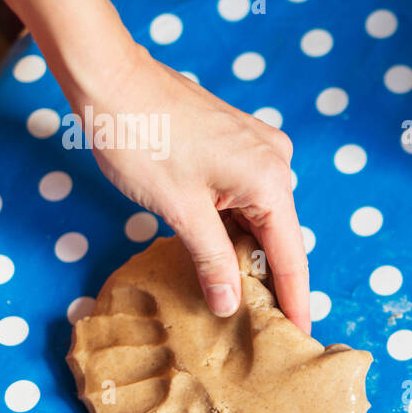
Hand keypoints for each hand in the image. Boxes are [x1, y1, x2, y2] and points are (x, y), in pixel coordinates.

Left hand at [68, 43, 311, 333]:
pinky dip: (235, 225)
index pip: (290, 256)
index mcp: (270, 180)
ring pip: (260, 216)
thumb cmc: (141, 138)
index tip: (302, 336)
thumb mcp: (179, 211)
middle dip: (268, 279)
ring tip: (237, 296)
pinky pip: (247, 195)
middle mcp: (276, 162)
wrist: (109, 77)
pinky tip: (220, 250)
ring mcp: (258, 148)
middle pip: (278, 236)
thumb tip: (229, 304)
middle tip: (263, 326)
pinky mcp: (238, 141)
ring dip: (247, 252)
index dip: (294, 300)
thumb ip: (212, 261)